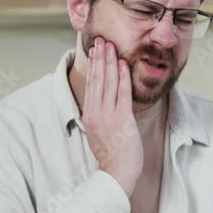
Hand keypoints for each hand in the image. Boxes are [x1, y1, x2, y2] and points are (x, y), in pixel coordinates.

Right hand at [82, 37, 142, 196]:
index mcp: (89, 114)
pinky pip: (122, 93)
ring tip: (111, 45)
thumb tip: (101, 103)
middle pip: (98, 79)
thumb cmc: (111, 155)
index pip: (91, 84)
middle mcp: (96, 112)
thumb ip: (99, 116)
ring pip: (109, 82)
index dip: (94, 65)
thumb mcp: (98, 132)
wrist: (117, 173)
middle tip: (102, 40)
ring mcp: (108, 115)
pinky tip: (123, 64)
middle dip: (100, 57)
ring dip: (110, 62)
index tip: (95, 50)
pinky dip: (123, 77)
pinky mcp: (122, 118)